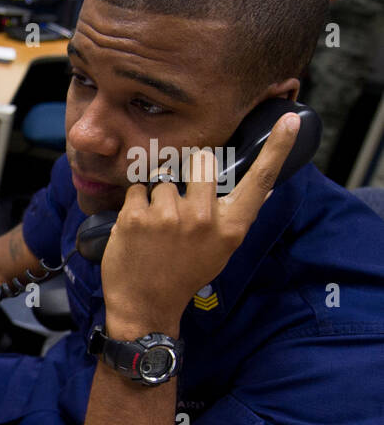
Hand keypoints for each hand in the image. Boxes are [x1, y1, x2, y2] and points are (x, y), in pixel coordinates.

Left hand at [99, 113, 301, 338]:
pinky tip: (137, 227)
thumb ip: (235, 215)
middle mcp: (203, 218)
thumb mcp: (221, 248)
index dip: (277, 148)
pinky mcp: (135, 217)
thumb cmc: (185, 273)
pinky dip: (134, 202)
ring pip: (164, 177)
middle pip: (202, 159)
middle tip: (181, 197)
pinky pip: (137, 188)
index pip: (259, 181)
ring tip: (155, 225)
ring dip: (158, 194)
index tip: (290, 120)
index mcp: (230, 226)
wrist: (145, 304)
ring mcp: (167, 216)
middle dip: (191, 169)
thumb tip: (262, 185)